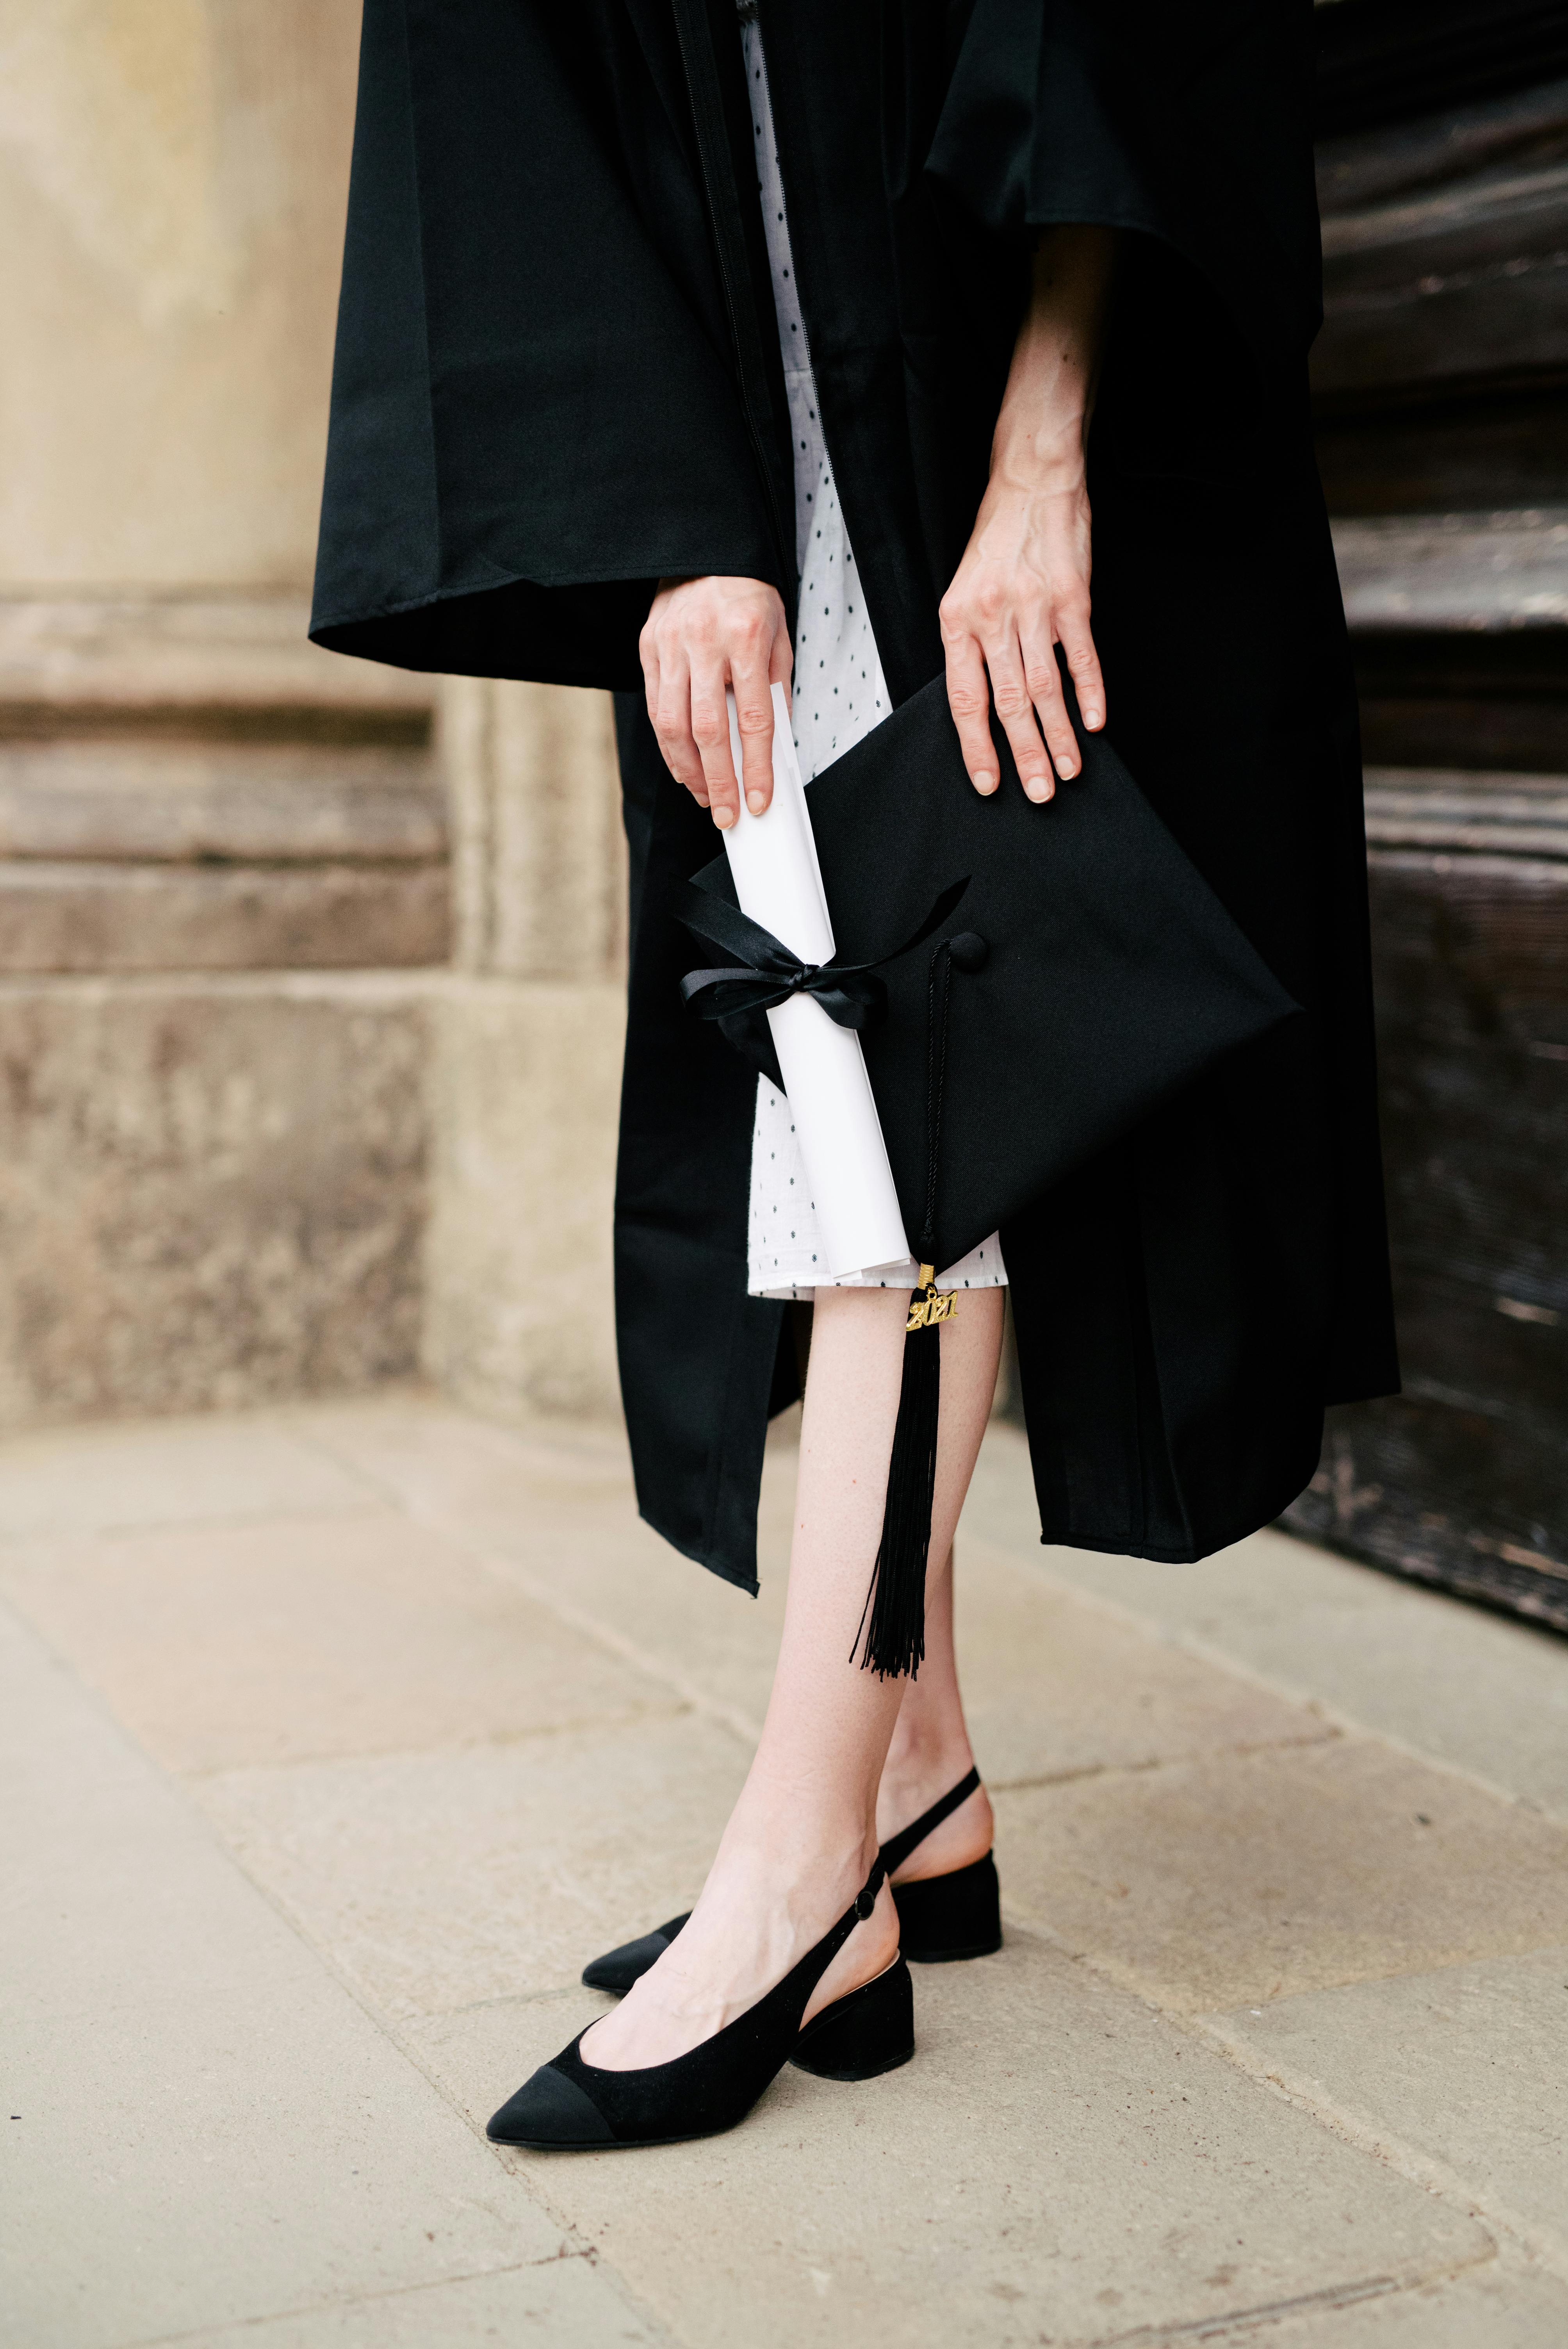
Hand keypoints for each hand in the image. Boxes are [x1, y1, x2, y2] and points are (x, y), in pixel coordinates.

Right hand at [639, 575, 792, 827]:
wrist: (707, 551)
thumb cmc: (747, 594)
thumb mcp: (778, 635)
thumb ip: (777, 687)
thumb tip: (776, 743)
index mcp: (747, 638)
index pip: (752, 719)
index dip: (755, 767)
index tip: (758, 800)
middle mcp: (705, 643)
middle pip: (707, 730)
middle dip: (718, 781)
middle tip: (726, 814)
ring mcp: (671, 646)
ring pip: (673, 725)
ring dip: (689, 770)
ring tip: (705, 795)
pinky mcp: (648, 648)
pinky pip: (656, 708)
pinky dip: (668, 745)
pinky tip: (683, 766)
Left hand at [940, 223, 1114, 801]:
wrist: (1031, 481)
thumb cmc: (996, 541)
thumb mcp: (964, 591)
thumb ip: (970, 646)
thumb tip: (982, 705)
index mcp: (957, 621)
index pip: (964, 699)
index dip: (977, 746)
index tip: (989, 783)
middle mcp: (992, 618)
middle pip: (1008, 703)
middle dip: (1024, 755)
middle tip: (1038, 794)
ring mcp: (1034, 609)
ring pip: (1045, 688)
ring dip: (1059, 736)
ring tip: (1069, 770)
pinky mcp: (1072, 598)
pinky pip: (1081, 656)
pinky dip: (1090, 692)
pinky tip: (1095, 722)